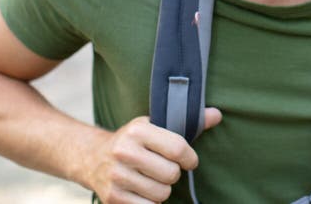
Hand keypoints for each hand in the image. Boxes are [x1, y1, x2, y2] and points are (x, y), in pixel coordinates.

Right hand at [88, 108, 221, 203]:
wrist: (92, 157)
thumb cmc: (134, 141)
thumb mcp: (154, 124)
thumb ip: (187, 122)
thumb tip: (217, 115)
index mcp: (138, 131)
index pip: (178, 148)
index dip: (190, 158)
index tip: (189, 161)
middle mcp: (125, 152)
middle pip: (171, 174)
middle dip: (173, 174)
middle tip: (164, 168)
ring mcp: (117, 176)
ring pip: (162, 193)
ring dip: (162, 189)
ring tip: (152, 179)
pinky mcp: (113, 198)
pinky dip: (150, 202)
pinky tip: (142, 190)